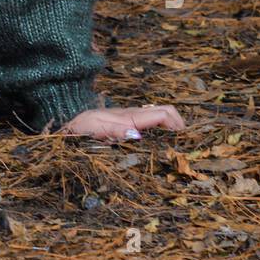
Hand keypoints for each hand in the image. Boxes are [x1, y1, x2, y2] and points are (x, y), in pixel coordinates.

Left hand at [49, 105, 184, 141]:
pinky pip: (150, 125)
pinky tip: (164, 145)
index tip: (192, 140)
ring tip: (183, 147)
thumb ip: (117, 130)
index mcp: (131, 117)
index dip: (179, 124)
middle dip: (181, 125)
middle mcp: (134, 116)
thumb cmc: (81, 125)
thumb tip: (139, 135)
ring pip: (160, 118)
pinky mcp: (126, 125)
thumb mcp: (97, 128)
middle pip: (166, 113)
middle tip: (192, 145)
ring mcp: (131, 120)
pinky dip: (162, 131)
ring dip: (173, 128)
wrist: (67, 119)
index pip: (163, 114)